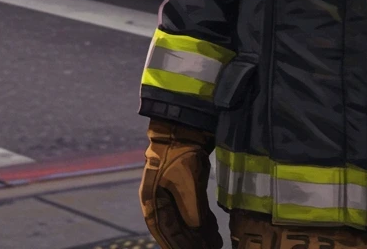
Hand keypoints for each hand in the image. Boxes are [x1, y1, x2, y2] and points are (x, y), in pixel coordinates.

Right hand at [140, 119, 220, 248]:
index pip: (165, 231)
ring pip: (184, 222)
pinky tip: (213, 231)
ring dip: (198, 235)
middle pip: (174, 229)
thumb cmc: (181, 155)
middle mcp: (158, 200)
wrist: (184, 129)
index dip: (180, 245)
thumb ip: (192, 211)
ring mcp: (170, 194)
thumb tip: (198, 231)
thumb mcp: (187, 184)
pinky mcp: (183, 188)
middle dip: (191, 242)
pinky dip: (201, 222)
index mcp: (152, 200)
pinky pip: (191, 212)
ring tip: (214, 244)